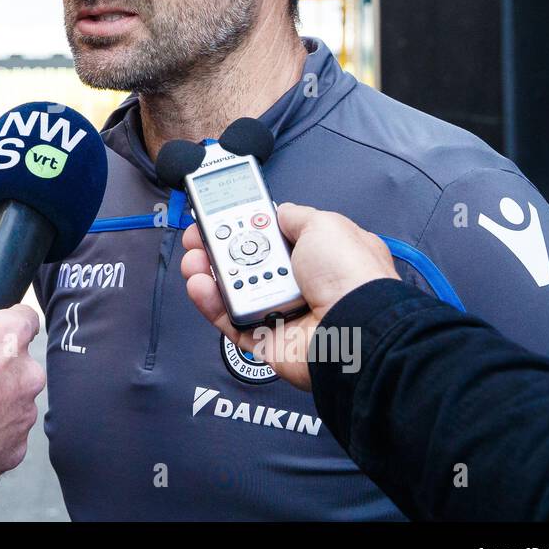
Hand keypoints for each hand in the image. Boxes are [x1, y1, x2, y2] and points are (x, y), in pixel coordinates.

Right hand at [181, 202, 396, 388]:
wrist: (353, 327)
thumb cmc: (350, 277)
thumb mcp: (324, 224)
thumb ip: (294, 216)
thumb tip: (277, 211)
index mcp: (316, 255)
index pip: (269, 236)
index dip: (243, 225)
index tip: (219, 217)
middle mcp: (297, 283)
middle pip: (244, 261)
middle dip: (217, 245)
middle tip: (199, 235)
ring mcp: (278, 311)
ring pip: (231, 289)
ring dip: (207, 271)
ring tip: (195, 259)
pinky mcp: (262, 337)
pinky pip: (228, 319)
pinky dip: (210, 303)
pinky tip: (199, 284)